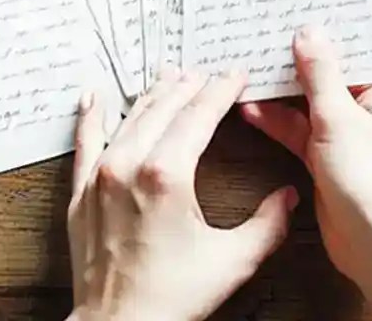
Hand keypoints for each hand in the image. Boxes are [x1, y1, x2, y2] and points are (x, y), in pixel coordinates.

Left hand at [66, 69, 298, 320]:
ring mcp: (100, 177)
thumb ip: (269, 224)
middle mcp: (129, 166)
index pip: (199, 115)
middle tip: (208, 73)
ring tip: (169, 77)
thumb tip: (290, 197)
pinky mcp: (82, 194)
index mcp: (167, 175)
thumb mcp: (234, 260)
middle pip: (164, 107)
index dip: (220, 90)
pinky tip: (94, 95)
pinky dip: (92, 115)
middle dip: (190, 86)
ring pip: (129, 118)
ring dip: (153, 94)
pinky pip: (85, 142)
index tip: (234, 75)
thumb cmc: (172, 298)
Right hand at [241, 27, 371, 320]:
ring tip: (245, 70)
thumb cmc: (371, 185)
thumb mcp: (339, 118)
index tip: (296, 8)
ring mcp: (342, 132)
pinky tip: (249, 109)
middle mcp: (364, 108)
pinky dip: (274, 120)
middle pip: (323, 73)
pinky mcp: (323, 156)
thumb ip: (320, 74)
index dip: (323, 30)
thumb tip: (309, 33)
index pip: (350, 49)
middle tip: (261, 32)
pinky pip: (295, 128)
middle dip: (293, 59)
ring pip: (304, 101)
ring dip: (277, 91)